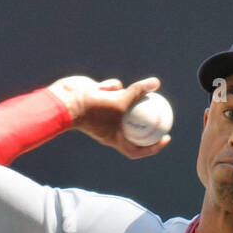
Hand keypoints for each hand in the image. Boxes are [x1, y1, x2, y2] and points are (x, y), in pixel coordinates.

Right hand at [47, 75, 170, 159]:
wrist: (66, 101)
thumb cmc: (93, 108)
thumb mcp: (119, 102)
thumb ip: (137, 92)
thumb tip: (156, 83)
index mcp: (115, 139)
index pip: (137, 149)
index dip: (153, 147)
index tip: (165, 138)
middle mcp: (111, 128)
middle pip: (133, 126)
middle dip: (147, 121)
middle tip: (162, 111)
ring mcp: (105, 113)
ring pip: (124, 104)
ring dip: (130, 97)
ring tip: (143, 91)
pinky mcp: (100, 99)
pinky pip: (112, 92)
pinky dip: (112, 87)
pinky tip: (110, 86)